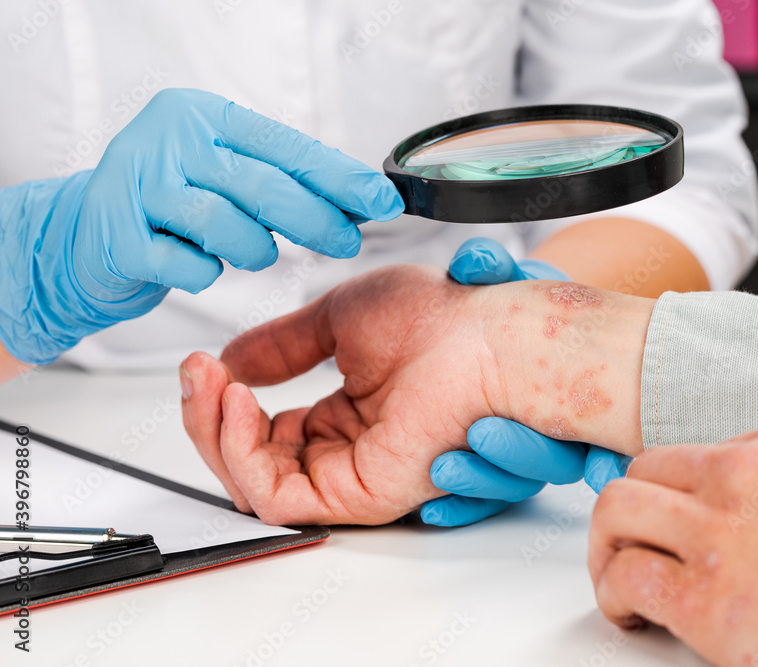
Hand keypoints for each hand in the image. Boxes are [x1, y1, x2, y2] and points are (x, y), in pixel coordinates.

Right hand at [0, 88, 401, 364]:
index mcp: (203, 116)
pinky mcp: (118, 237)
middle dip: (316, 220)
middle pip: (263, 186)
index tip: (382, 201)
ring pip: (228, 226)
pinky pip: (190, 267)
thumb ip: (279, 177)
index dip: (339, 178)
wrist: (85, 233)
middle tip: (346, 241)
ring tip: (252, 252)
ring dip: (254, 250)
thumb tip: (357, 198)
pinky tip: (199, 264)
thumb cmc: (173, 202)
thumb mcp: (223, 172)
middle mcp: (169, 141)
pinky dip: (205, 273)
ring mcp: (138, 186)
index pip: (287, 147)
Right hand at [182, 263, 649, 524]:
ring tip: (211, 383)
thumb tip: (230, 361)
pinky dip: (240, 455)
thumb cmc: (443, 316)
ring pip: (254, 484)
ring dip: (215, 432)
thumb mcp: (340, 319)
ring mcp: (356, 474)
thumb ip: (281, 346)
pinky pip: (277, 498)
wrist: (491, 329)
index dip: (222, 400)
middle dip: (207, 418)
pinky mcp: (363, 494)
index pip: (265, 431)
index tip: (201, 362)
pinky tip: (238, 405)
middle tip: (195, 373)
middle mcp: (351, 449)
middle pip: (251, 462)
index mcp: (350, 414)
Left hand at [589, 415, 757, 666]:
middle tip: (631, 537)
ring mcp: (719, 531)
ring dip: (608, 543)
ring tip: (618, 569)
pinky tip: (630, 610)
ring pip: (618, 510)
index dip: (684, 491)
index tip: (680, 515)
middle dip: (630, 506)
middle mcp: (743, 474)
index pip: (702, 450)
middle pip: (645, 470)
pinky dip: (614, 592)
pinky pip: (627, 575)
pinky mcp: (704, 596)